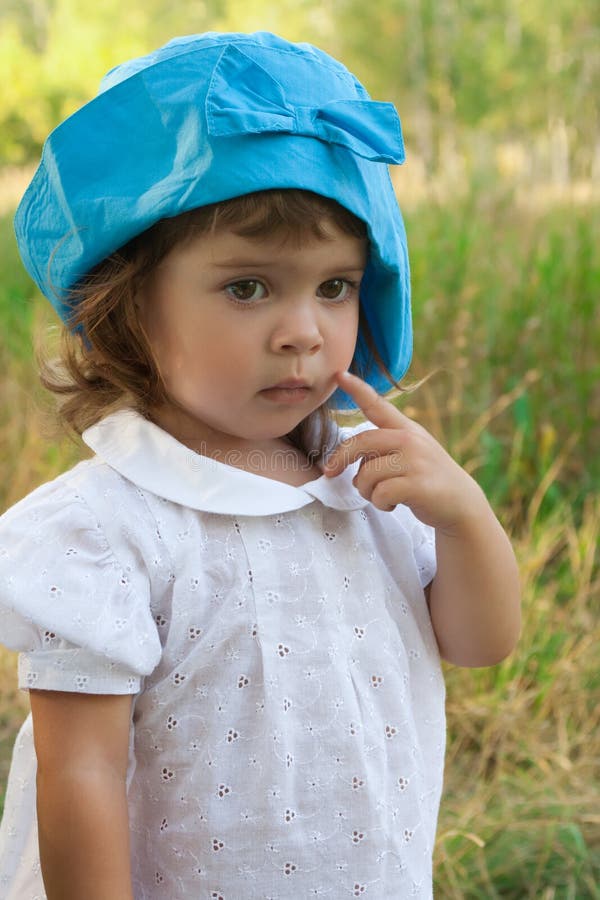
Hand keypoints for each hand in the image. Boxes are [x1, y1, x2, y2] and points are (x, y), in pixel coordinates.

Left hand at [324, 371, 488, 534]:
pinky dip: (380, 503)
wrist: (462, 503)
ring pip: (367, 474)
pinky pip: (380, 493)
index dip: (357, 389)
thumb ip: (383, 451)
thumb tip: (348, 467)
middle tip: (331, 471)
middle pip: (361, 442)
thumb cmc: (428, 479)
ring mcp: (415, 461)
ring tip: (381, 495)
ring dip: (366, 490)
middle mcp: (410, 440)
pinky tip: (392, 504)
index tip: (339, 374)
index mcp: (406, 429)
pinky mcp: (417, 485)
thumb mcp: (412, 453)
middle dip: (340, 458)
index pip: (378, 405)